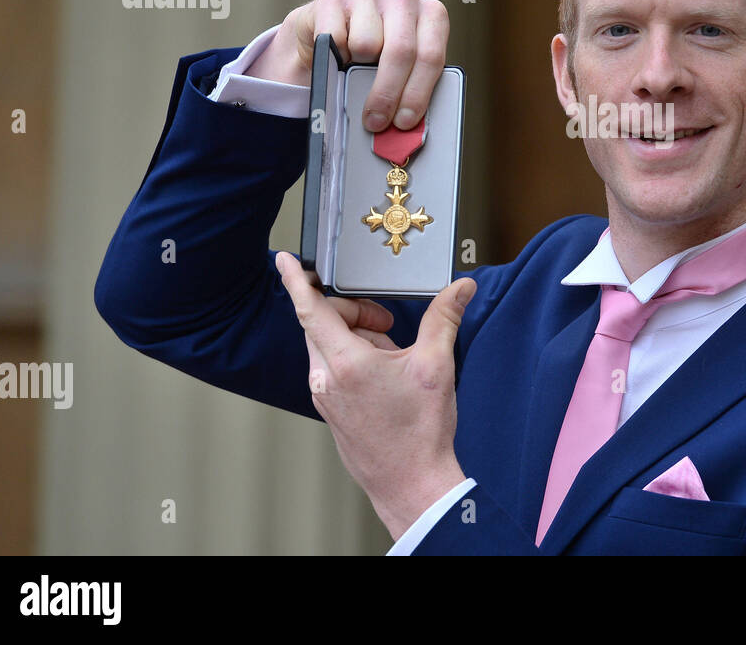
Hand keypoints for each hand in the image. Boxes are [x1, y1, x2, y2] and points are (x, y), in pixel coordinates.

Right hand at [250, 0, 448, 130]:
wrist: (325, 37)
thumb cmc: (372, 60)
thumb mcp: (400, 72)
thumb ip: (411, 89)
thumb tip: (406, 126)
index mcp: (431, 15)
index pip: (432, 55)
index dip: (418, 92)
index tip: (404, 121)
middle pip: (401, 51)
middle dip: (388, 93)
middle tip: (376, 121)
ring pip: (366, 43)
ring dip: (358, 66)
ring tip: (356, 70)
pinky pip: (334, 37)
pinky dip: (334, 55)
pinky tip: (337, 56)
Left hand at [274, 251, 475, 540]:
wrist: (411, 484)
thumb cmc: (420, 432)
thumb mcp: (436, 366)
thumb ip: (444, 319)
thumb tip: (461, 288)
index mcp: (347, 363)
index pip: (311, 310)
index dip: (296, 281)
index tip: (285, 261)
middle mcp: (326, 380)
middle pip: (324, 324)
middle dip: (354, 313)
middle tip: (388, 325)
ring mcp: (325, 397)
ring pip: (329, 347)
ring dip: (357, 338)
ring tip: (393, 356)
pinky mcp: (330, 411)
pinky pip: (333, 370)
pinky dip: (355, 360)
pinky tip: (386, 376)